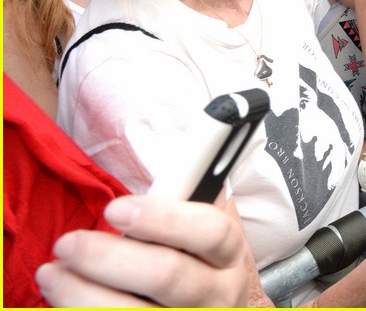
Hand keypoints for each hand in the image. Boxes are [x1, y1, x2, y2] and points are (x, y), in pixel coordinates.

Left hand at [35, 195, 256, 307]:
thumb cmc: (194, 266)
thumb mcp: (202, 235)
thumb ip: (186, 201)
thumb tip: (178, 153)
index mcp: (229, 255)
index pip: (210, 232)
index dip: (164, 218)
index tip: (115, 208)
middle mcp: (218, 293)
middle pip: (167, 276)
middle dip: (109, 258)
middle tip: (67, 243)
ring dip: (83, 293)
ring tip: (51, 274)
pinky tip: (62, 299)